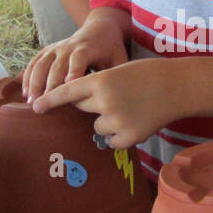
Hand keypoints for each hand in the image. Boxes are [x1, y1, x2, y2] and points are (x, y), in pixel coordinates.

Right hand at [23, 12, 127, 102]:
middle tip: (43, 103)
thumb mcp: (119, 59)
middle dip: (49, 84)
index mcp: (88, 48)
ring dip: (34, 82)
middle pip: (56, 65)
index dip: (74, 70)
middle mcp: (69, 46)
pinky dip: (28, 76)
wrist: (100, 28)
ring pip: (42, 64)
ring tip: (31, 101)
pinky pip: (35, 62)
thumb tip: (116, 99)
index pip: (79, 58)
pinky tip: (25, 93)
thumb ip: (115, 76)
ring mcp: (57, 48)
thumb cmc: (111, 49)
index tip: (69, 85)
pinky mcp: (49, 50)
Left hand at [30, 58, 177, 150]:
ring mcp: (116, 121)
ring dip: (108, 121)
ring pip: (97, 127)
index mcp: (100, 81)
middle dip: (92, 105)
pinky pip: (112, 140)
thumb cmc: (148, 75)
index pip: (67, 92)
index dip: (50, 100)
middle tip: (116, 96)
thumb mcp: (117, 71)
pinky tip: (136, 122)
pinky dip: (120, 135)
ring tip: (131, 109)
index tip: (35, 108)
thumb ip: (97, 87)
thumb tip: (80, 106)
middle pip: (82, 109)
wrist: (177, 86)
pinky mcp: (128, 137)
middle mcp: (104, 102)